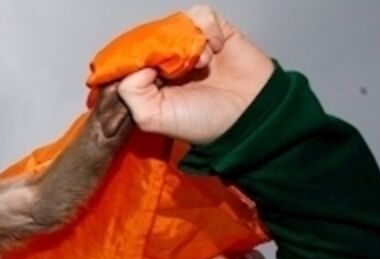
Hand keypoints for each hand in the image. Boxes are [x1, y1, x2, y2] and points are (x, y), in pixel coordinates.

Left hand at [118, 5, 274, 144]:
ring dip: (188, 41)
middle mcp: (167, 60)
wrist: (249, 115)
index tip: (151, 69)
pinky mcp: (215, 33)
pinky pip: (202, 15)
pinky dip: (208, 30)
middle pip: (152, 35)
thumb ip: (132, 92)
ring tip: (201, 64)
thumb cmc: (203, 121)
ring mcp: (191, 45)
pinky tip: (215, 50)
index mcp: (148, 79)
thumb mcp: (153, 117)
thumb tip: (133, 65)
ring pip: (176, 23)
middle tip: (179, 70)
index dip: (137, 55)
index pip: (130, 54)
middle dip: (164, 49)